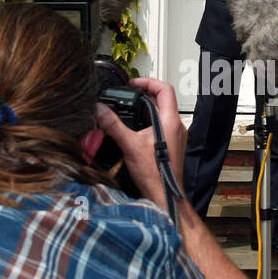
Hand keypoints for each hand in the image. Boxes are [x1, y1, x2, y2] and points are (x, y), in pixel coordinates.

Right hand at [95, 77, 186, 207]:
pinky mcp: (172, 146)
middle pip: (164, 100)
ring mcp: (176, 137)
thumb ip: (113, 125)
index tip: (135, 83)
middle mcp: (176, 127)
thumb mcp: (129, 145)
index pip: (165, 90)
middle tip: (130, 95)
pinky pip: (162, 126)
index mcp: (170, 121)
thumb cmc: (155, 175)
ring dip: (147, 109)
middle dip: (145, 95)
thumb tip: (100, 110)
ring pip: (163, 114)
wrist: (164, 196)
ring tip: (130, 110)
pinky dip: (149, 122)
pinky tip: (136, 130)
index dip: (149, 82)